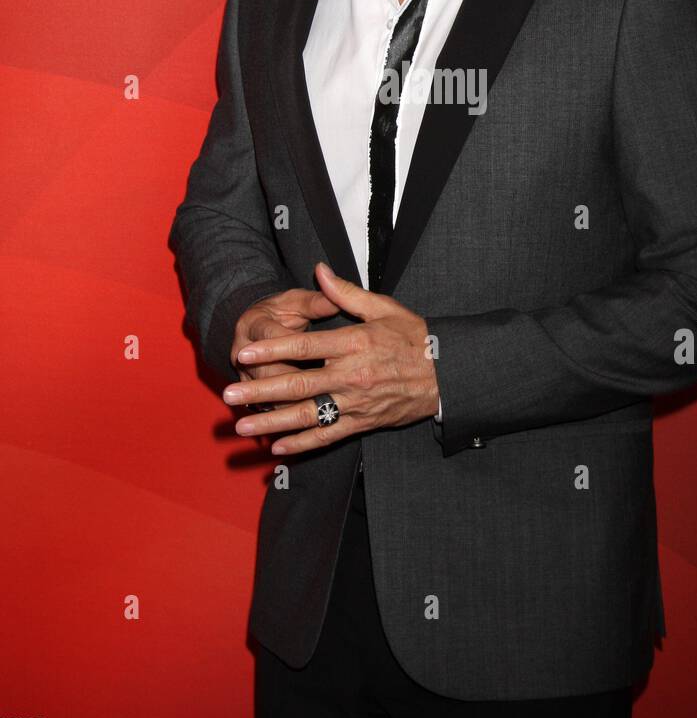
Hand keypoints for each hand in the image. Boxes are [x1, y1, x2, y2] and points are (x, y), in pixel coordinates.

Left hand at [222, 262, 438, 454]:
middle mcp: (352, 376)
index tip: (243, 352)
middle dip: (261, 391)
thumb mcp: (383, 308)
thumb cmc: (414, 337)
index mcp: (354, 343)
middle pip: (298, 386)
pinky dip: (302, 444)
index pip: (304, 348)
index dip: (271, 350)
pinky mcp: (363, 422)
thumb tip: (319, 270)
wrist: (446, 373)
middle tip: (230, 393)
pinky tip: (278, 447)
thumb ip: (345, 293)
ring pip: (308, 416)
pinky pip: (328, 436)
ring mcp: (356, 403)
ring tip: (243, 425)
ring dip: (272, 422)